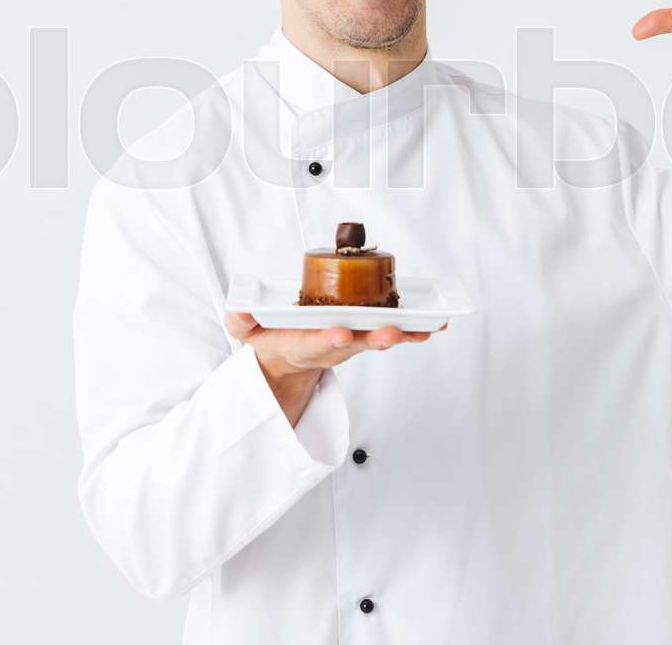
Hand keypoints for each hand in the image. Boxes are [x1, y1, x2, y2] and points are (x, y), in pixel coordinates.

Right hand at [224, 310, 446, 427]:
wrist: (288, 361)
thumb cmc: (273, 340)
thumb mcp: (248, 334)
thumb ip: (241, 322)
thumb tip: (239, 310)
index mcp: (303, 345)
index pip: (315, 344)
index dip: (329, 340)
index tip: (341, 334)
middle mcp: (332, 347)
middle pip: (355, 345)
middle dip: (374, 339)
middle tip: (392, 333)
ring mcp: (351, 344)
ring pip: (376, 339)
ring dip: (401, 335)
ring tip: (423, 329)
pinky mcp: (363, 338)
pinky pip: (390, 333)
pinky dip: (411, 331)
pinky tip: (432, 326)